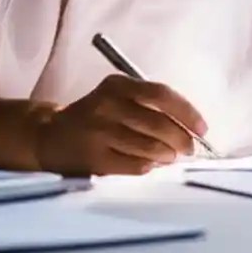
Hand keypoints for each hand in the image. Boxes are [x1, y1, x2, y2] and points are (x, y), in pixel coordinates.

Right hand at [34, 74, 207, 175]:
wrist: (49, 135)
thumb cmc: (96, 116)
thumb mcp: (119, 98)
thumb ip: (151, 106)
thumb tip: (191, 129)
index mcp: (118, 85)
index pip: (161, 95)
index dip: (187, 112)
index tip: (202, 128)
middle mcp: (107, 105)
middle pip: (158, 124)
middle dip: (182, 139)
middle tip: (189, 148)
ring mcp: (98, 132)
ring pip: (149, 146)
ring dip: (167, 155)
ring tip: (171, 157)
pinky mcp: (93, 157)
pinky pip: (133, 165)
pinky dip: (149, 166)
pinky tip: (151, 165)